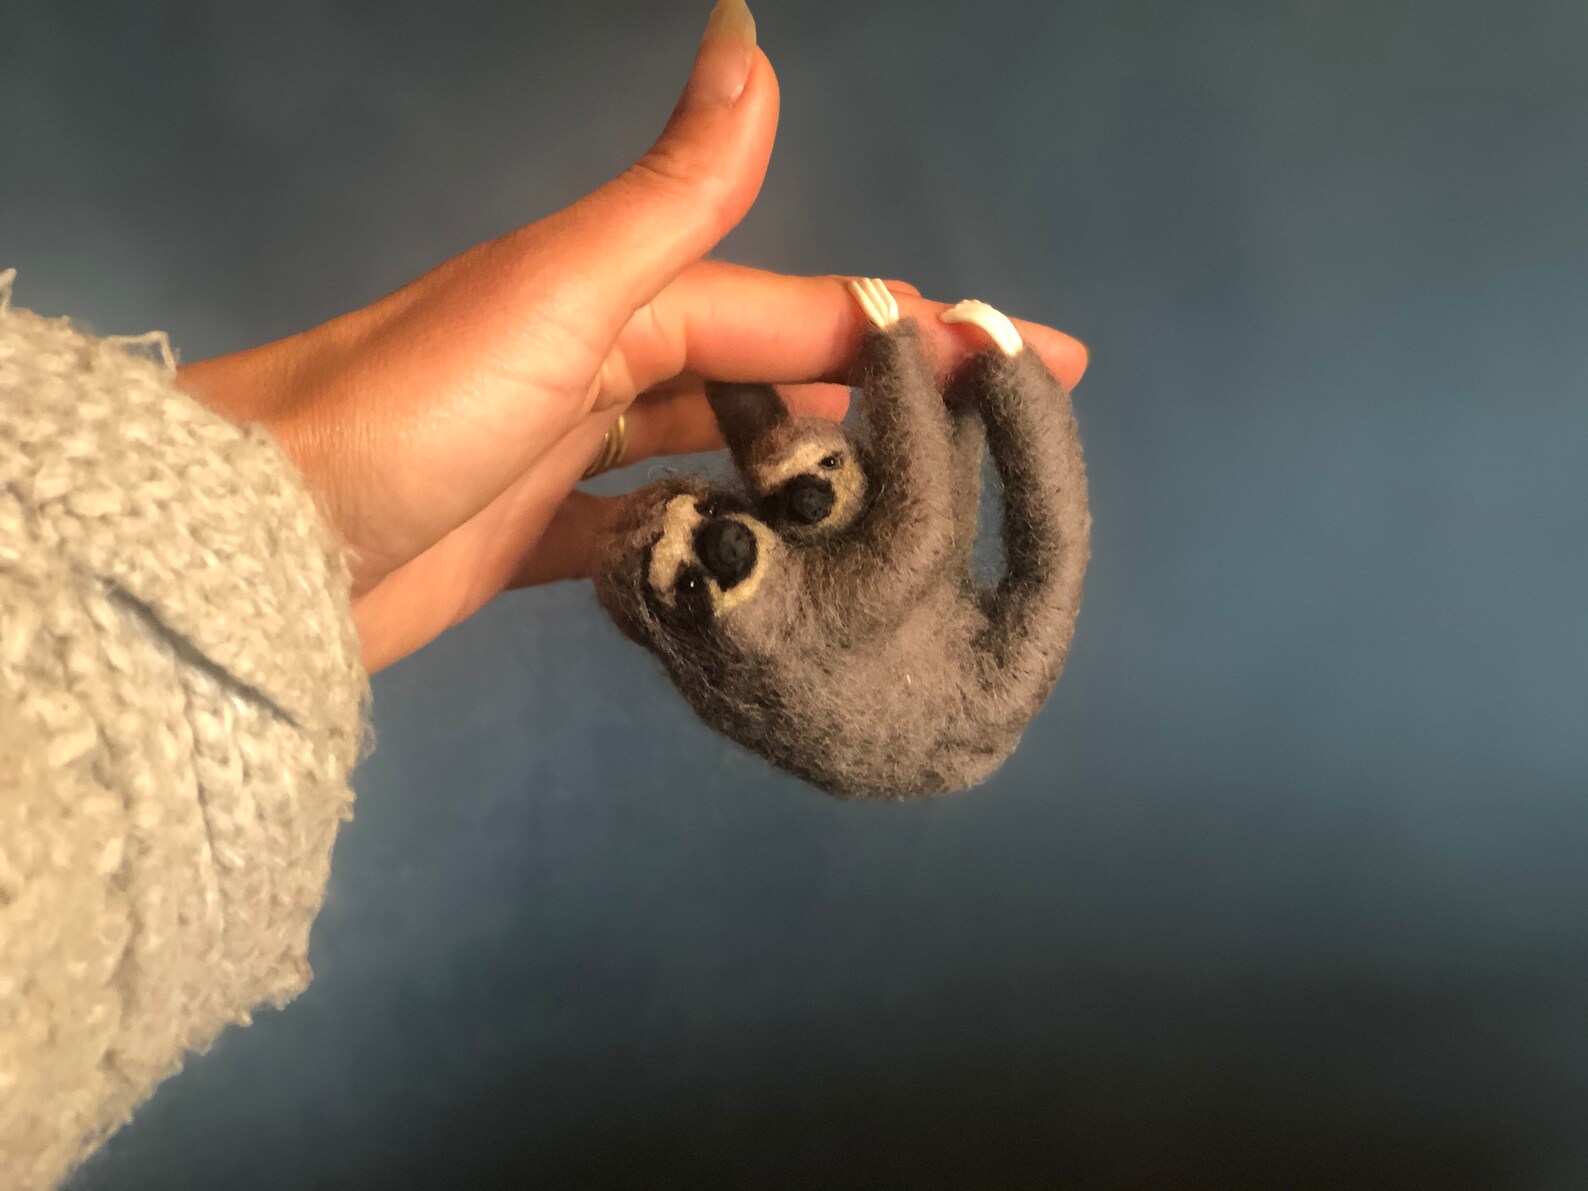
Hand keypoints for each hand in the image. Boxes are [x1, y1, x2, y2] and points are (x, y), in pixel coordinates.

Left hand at [175, 0, 1087, 671]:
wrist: (252, 541)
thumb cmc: (406, 410)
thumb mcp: (559, 292)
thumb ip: (673, 192)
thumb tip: (749, 35)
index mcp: (613, 297)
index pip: (796, 309)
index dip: (913, 329)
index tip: (1026, 354)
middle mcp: (593, 365)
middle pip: (766, 379)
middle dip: (879, 400)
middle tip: (993, 443)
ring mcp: (561, 458)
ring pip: (716, 456)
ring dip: (804, 475)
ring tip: (906, 515)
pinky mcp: (529, 543)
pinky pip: (649, 534)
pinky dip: (708, 543)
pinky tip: (766, 568)